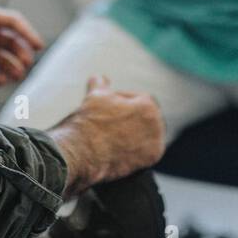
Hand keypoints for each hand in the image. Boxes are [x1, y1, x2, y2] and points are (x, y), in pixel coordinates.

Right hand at [51, 74, 166, 194]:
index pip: (137, 98)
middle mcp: (156, 125)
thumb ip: (102, 84)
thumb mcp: (95, 96)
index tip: (108, 108)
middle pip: (144, 116)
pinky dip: (135, 148)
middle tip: (111, 123)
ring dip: (133, 132)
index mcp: (148, 105)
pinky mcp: (150, 160)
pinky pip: (145, 149)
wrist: (81, 152)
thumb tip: (99, 78)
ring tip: (113, 135)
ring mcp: (155, 144)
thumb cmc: (89, 122)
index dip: (120, 102)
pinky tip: (118, 147)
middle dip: (130, 117)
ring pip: (146, 132)